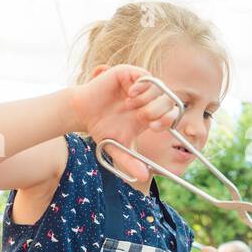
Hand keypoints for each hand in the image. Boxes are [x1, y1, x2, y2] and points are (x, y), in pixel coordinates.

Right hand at [66, 65, 182, 182]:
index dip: (167, 119)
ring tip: (131, 106)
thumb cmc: (101, 129)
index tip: (153, 127)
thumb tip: (143, 177)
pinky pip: (145, 76)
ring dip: (147, 99)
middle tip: (144, 117)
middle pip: (169, 100)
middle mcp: (147, 99)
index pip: (171, 114)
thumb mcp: (117, 147)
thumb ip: (130, 162)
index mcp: (150, 115)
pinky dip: (141, 86)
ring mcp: (139, 85)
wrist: (81, 113)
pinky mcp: (128, 74)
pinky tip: (130, 95)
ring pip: (159, 88)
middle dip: (158, 110)